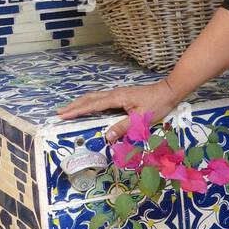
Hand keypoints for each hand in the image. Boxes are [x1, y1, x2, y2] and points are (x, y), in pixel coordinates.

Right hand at [55, 79, 181, 144]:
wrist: (169, 91)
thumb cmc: (157, 104)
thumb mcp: (141, 119)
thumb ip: (123, 127)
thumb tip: (106, 137)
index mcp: (116, 98)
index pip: (92, 105)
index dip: (77, 111)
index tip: (63, 116)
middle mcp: (114, 94)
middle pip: (89, 99)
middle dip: (74, 106)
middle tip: (59, 113)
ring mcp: (118, 94)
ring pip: (94, 97)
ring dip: (81, 103)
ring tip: (70, 109)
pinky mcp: (122, 96)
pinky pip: (101, 99)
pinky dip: (91, 103)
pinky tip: (90, 107)